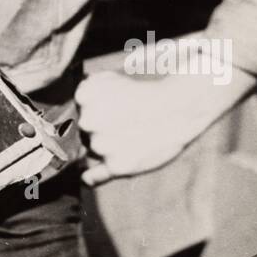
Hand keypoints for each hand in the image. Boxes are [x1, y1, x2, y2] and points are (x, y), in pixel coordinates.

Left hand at [76, 66, 254, 187]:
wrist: (177, 108)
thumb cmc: (148, 92)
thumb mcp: (114, 79)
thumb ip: (91, 87)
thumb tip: (80, 98)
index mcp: (85, 96)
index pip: (81, 104)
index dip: (97, 104)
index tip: (114, 104)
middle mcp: (88, 121)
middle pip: (86, 128)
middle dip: (101, 124)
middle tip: (126, 120)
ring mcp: (101, 145)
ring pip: (95, 148)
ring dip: (106, 144)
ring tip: (133, 133)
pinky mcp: (116, 165)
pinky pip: (97, 174)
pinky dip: (92, 177)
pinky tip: (87, 177)